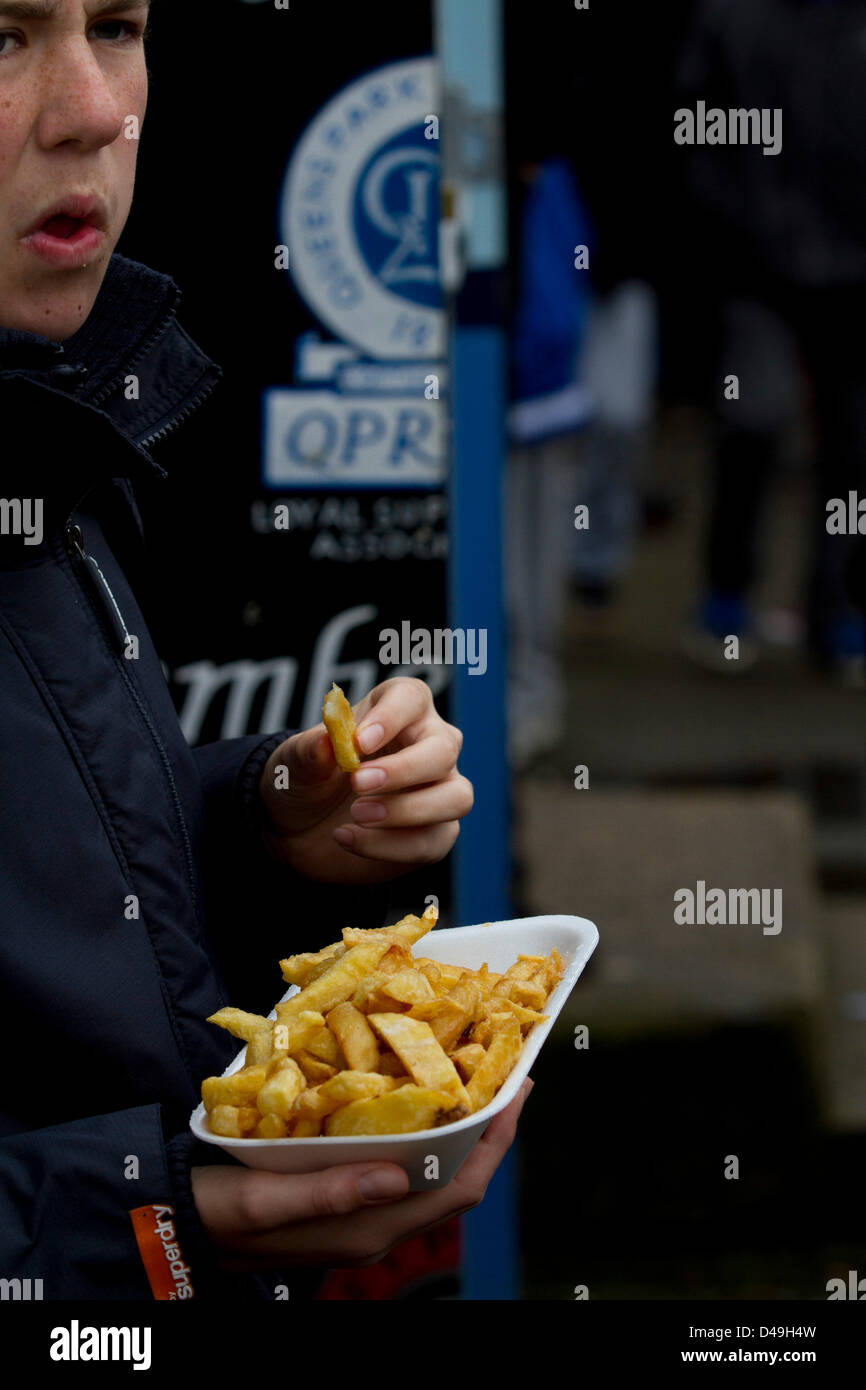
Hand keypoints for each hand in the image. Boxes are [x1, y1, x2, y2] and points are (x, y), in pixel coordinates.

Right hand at [192, 1078, 531, 1271]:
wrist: (175, 1227)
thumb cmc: (215, 1212)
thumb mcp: (262, 1200)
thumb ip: (329, 1193)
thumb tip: (397, 1175)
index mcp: (367, 1227)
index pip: (458, 1188)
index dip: (495, 1141)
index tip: (519, 1091)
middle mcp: (375, 1225)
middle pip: (457, 1179)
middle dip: (489, 1128)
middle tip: (507, 1071)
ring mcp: (362, 1213)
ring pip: (434, 1172)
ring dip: (461, 1127)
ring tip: (472, 1074)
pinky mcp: (345, 1198)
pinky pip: (405, 1167)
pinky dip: (425, 1131)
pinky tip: (418, 1097)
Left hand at [257, 677, 472, 885]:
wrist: (299, 830)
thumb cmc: (306, 780)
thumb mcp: (293, 764)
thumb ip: (308, 751)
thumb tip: (325, 743)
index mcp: (396, 710)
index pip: (410, 698)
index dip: (391, 717)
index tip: (360, 742)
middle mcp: (428, 745)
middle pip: (444, 749)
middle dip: (404, 769)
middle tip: (358, 784)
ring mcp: (438, 790)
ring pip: (457, 797)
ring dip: (409, 810)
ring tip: (357, 815)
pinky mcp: (435, 833)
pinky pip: (434, 840)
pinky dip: (391, 845)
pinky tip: (349, 839)